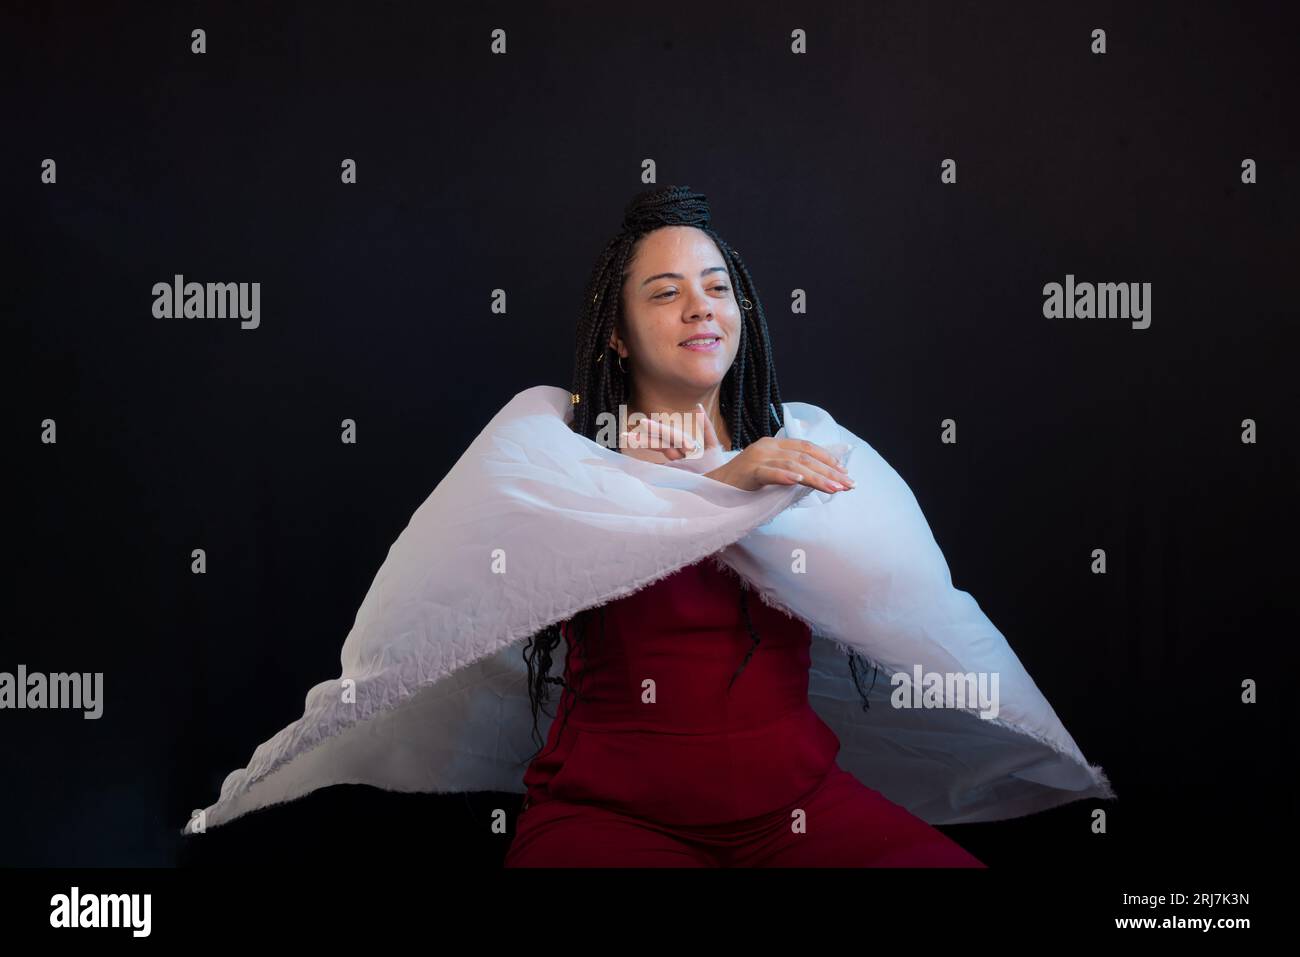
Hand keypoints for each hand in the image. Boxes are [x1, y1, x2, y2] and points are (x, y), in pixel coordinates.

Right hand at [703, 425, 853, 493]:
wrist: (710, 492)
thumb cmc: (741, 487)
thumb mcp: (770, 477)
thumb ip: (790, 473)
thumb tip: (815, 479)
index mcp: (773, 445)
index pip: (806, 448)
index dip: (828, 459)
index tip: (845, 473)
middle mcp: (767, 446)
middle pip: (805, 457)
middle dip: (830, 471)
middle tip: (849, 484)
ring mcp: (757, 458)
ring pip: (793, 465)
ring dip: (817, 478)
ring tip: (835, 489)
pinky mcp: (747, 472)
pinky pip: (769, 473)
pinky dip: (785, 476)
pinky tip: (800, 481)